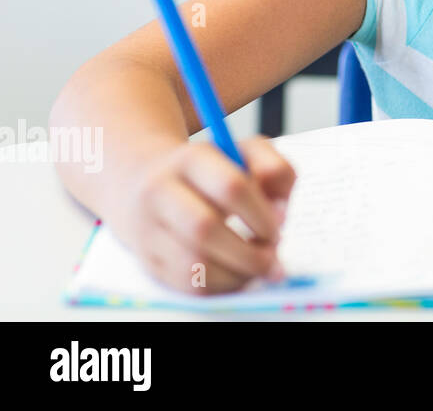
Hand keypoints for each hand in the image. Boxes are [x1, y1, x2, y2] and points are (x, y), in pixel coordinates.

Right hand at [110, 136, 295, 294]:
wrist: (149, 181)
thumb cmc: (213, 169)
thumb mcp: (248, 153)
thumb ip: (276, 170)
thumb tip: (279, 214)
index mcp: (191, 159)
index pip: (231, 187)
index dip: (262, 214)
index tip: (279, 228)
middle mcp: (161, 191)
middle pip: (204, 229)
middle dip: (249, 252)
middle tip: (271, 256)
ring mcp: (148, 227)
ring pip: (192, 263)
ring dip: (236, 273)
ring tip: (257, 266)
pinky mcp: (148, 258)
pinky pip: (185, 283)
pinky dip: (220, 285)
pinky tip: (237, 274)